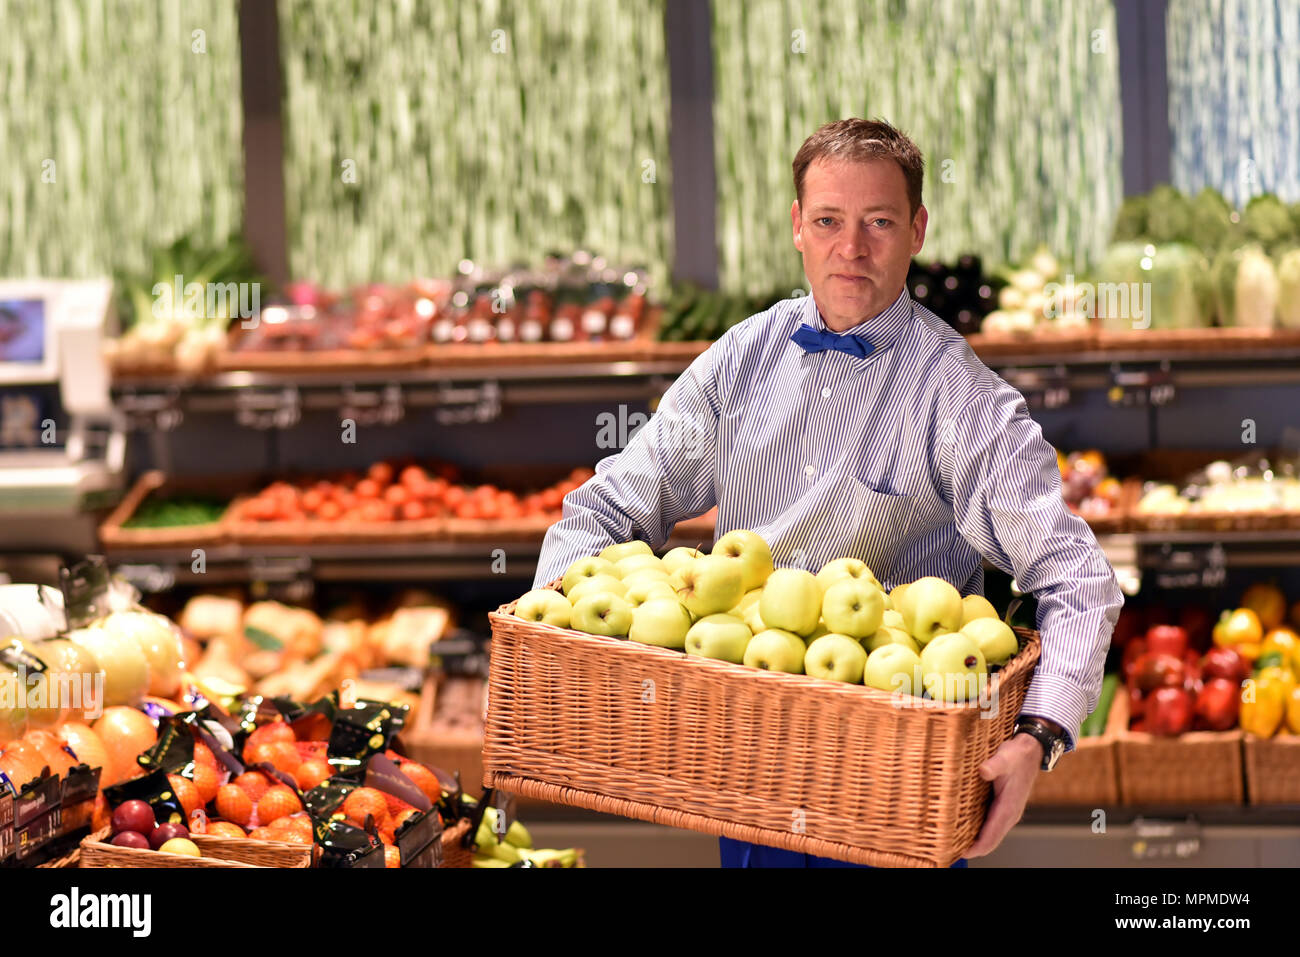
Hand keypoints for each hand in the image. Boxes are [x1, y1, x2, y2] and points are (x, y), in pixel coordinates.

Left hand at [964, 733, 1041, 858]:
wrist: (1031, 751)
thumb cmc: (1016, 755)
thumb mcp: (1004, 757)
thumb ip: (994, 765)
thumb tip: (983, 771)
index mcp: (1008, 808)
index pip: (990, 836)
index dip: (975, 847)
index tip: (959, 853)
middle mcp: (1009, 815)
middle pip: (990, 841)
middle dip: (972, 849)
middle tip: (949, 851)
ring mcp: (1008, 813)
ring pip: (991, 835)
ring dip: (975, 842)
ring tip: (952, 843)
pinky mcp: (1005, 808)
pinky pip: (991, 827)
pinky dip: (979, 832)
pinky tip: (964, 829)